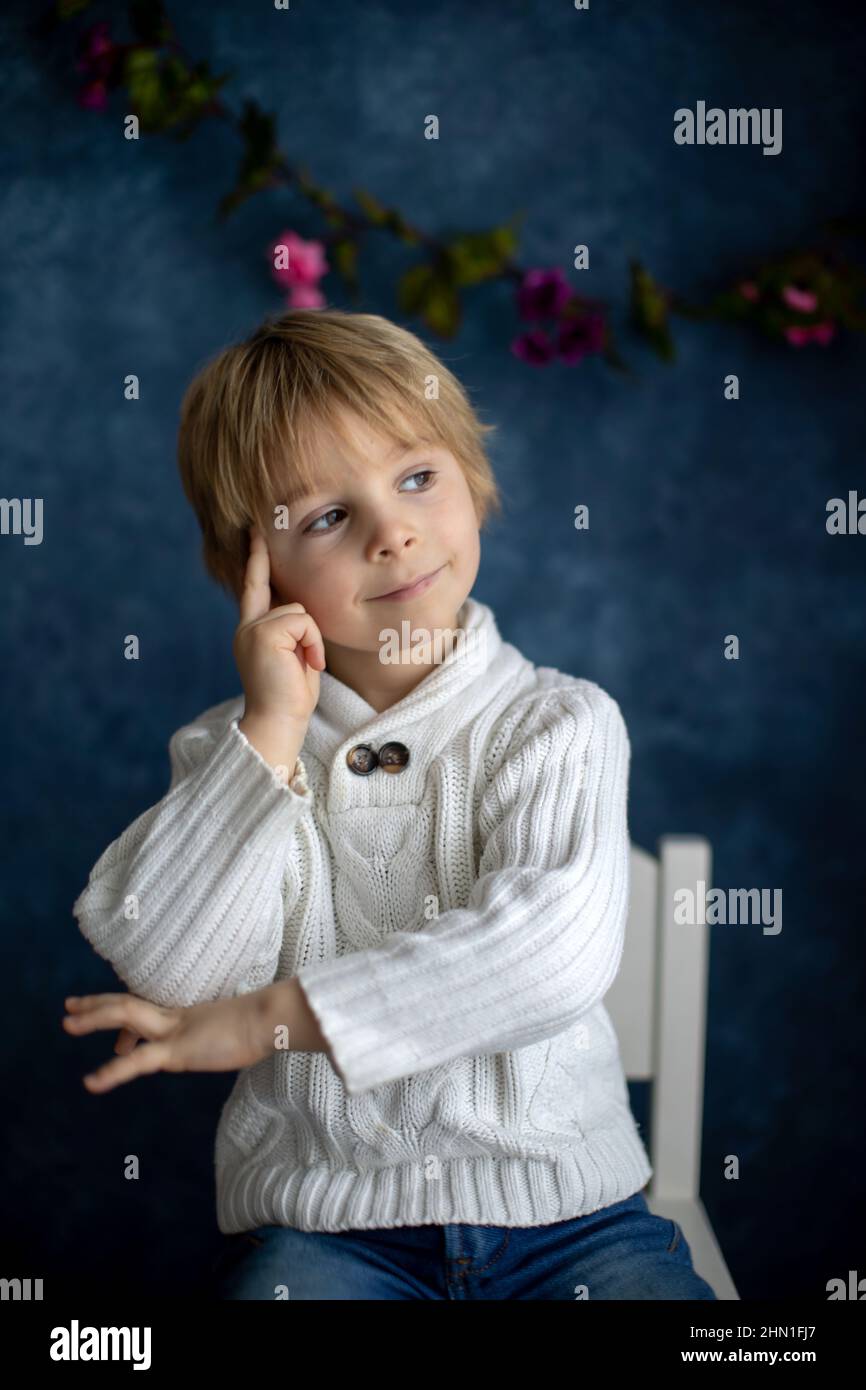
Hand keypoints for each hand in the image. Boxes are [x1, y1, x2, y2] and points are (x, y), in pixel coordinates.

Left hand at [62, 990, 267, 1092]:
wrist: (273, 1019)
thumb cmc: (265, 1026)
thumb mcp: (236, 1033)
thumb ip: (226, 1036)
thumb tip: (239, 1040)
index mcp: (187, 1016)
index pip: (147, 1011)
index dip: (124, 1016)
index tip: (109, 1027)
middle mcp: (175, 1018)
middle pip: (128, 1004)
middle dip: (97, 1005)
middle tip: (71, 1005)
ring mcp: (175, 1031)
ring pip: (126, 1015)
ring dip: (93, 1018)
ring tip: (67, 1022)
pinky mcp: (178, 1051)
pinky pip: (138, 1061)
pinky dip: (112, 1072)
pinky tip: (91, 1083)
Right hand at [233, 525, 325, 729]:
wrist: (280, 723)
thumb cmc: (293, 697)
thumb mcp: (294, 657)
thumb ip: (292, 631)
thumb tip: (301, 610)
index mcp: (252, 632)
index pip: (254, 588)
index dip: (255, 560)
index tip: (255, 532)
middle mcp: (246, 627)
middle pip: (275, 591)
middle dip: (273, 577)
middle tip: (273, 568)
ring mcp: (251, 629)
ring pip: (298, 610)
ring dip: (311, 638)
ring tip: (307, 664)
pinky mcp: (262, 634)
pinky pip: (302, 621)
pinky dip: (313, 643)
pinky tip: (309, 664)